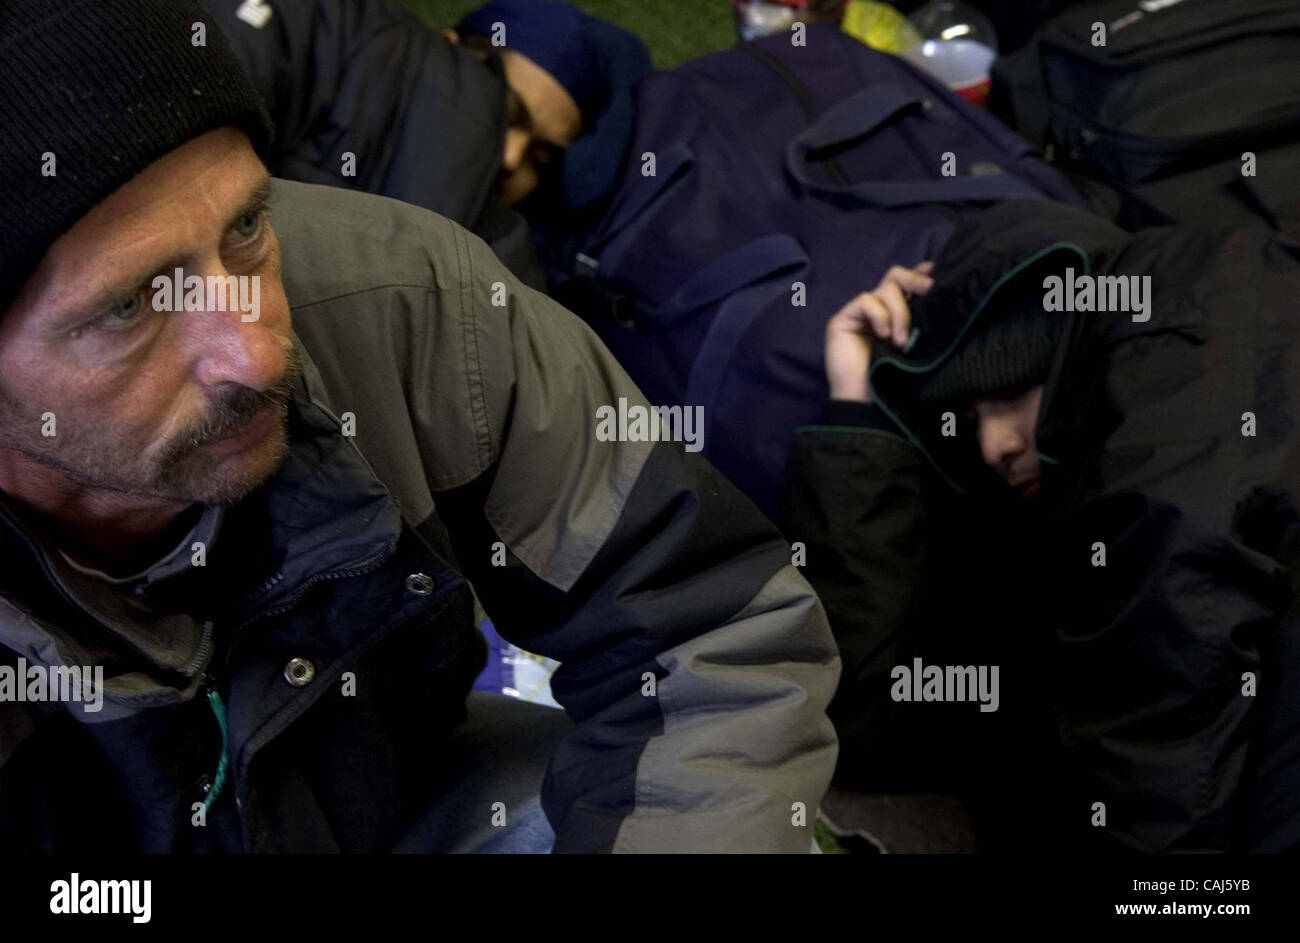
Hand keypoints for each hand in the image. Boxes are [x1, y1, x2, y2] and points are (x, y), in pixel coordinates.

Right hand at [824, 262, 933, 402]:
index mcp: (898, 315)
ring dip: (900, 311)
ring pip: (886, 288)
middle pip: (897, 275)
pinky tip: (884, 335)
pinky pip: (866, 300)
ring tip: (901, 340)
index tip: (943, 275)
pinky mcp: (843, 319)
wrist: (868, 405)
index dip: (923, 273)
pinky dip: (879, 314)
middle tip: (930, 291)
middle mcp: (880, 310)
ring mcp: (861, 314)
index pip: (910, 283)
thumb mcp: (920, 348)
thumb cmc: (896, 382)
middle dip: (916, 280)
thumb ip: (927, 325)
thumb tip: (948, 300)